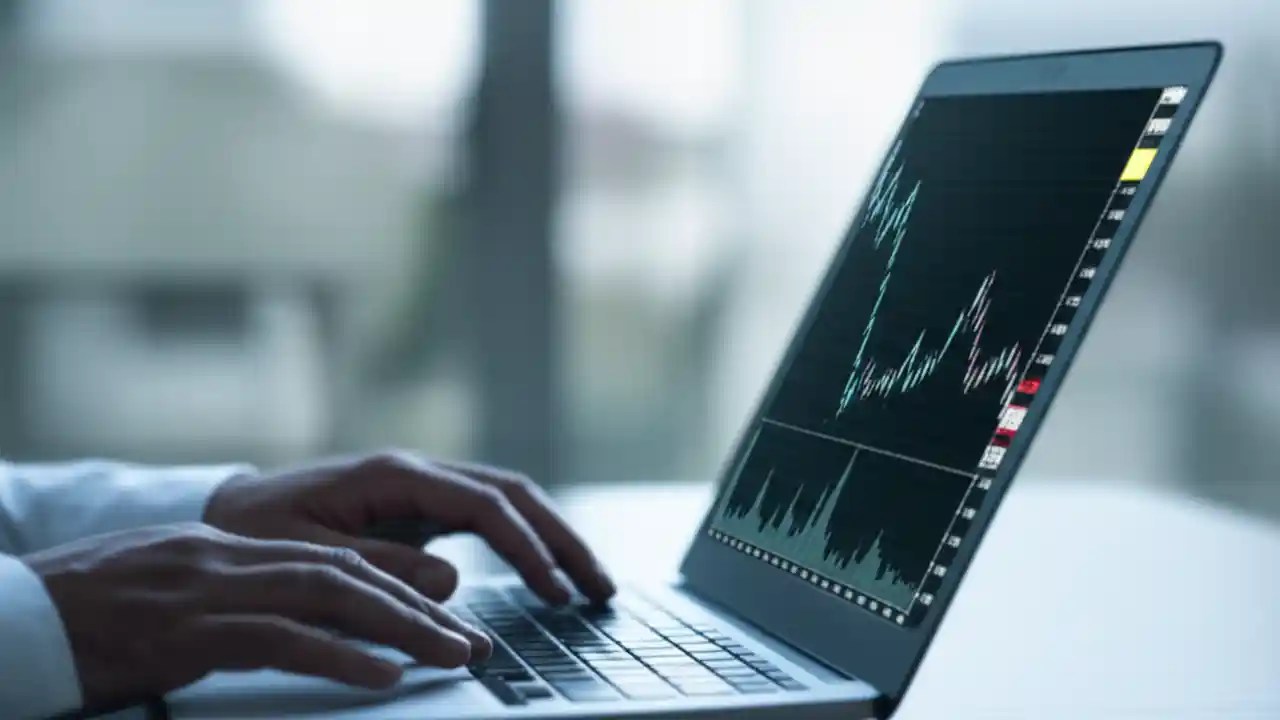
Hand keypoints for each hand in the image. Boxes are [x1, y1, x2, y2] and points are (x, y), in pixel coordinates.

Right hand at [22, 522, 491, 712]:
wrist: (10, 616)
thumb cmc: (84, 613)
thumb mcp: (170, 596)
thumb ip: (233, 599)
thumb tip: (293, 623)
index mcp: (229, 549)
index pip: (332, 560)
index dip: (394, 586)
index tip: (441, 614)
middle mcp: (229, 559)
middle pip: (347, 574)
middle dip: (416, 607)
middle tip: (470, 640)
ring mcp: (210, 591)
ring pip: (329, 598)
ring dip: (399, 628)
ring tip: (450, 654)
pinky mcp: (188, 632)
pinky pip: (280, 639)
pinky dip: (340, 656)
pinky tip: (382, 675)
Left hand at [203, 451, 615, 605]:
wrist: (228, 511)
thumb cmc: (255, 531)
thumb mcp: (303, 554)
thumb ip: (375, 566)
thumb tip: (450, 584)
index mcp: (393, 474)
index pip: (483, 504)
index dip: (525, 545)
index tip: (554, 588)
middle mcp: (417, 473)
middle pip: (513, 495)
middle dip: (561, 539)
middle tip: (600, 588)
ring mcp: (422, 489)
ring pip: (509, 503)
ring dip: (552, 540)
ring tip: (589, 586)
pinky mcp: (420, 510)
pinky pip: (487, 521)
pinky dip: (524, 545)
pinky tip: (545, 576)